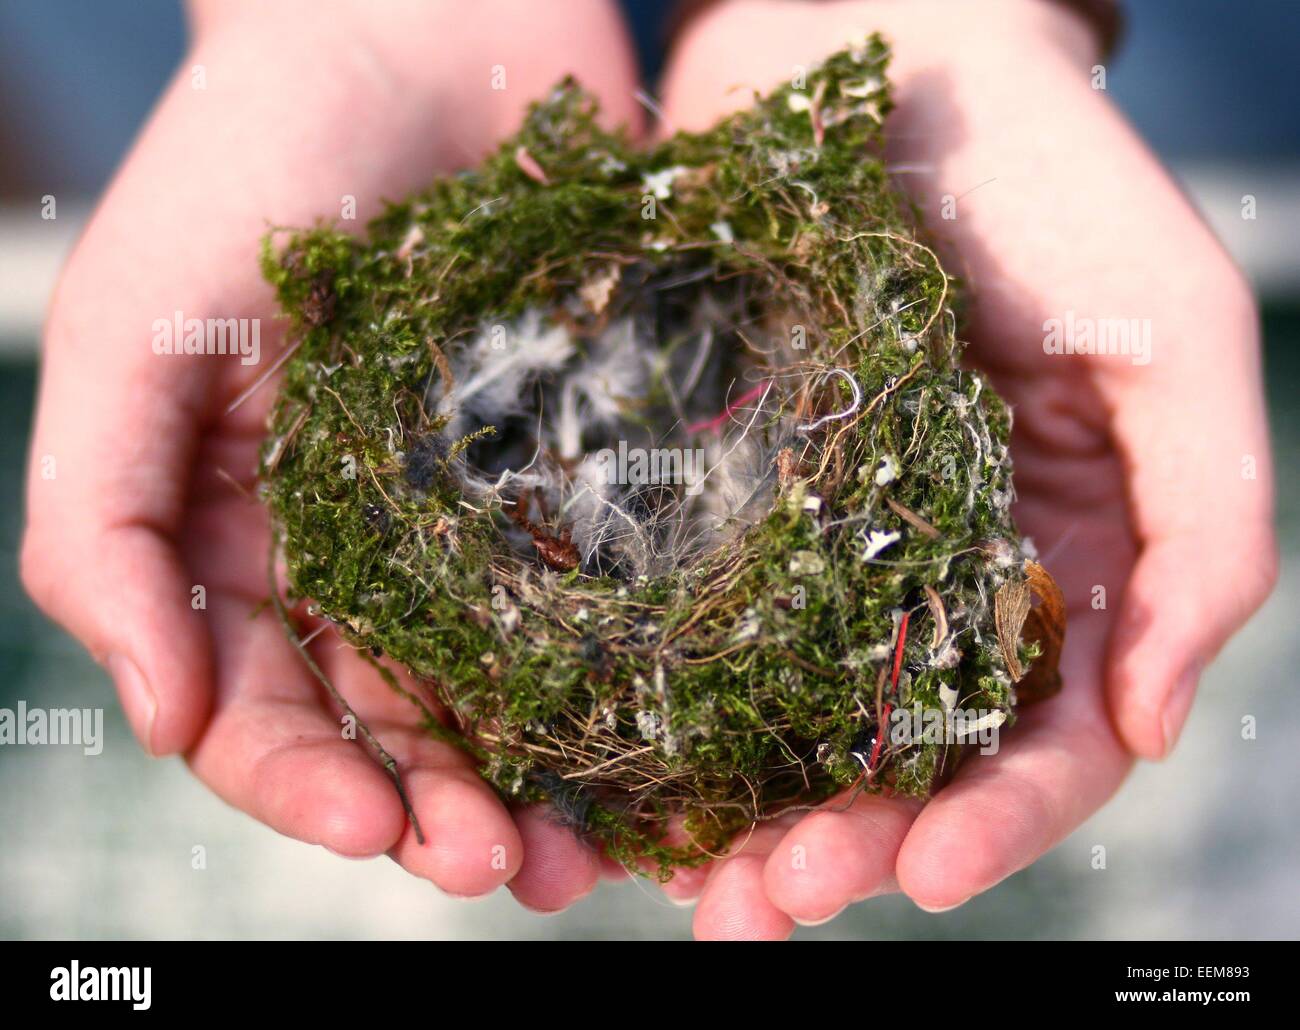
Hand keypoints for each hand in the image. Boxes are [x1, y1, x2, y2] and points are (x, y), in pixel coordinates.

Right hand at [22, 0, 641, 911]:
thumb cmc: (253, 161)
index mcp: (244, 535)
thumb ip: (98, 518)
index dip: (305, 788)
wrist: (419, 25)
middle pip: (391, 724)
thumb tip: (153, 714)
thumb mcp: (132, 332)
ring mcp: (476, 514)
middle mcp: (361, 546)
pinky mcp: (580, 467)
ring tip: (585, 856)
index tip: (376, 833)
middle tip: (504, 870)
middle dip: (434, 810)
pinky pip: (602, 593)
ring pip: (501, 686)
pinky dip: (620, 679)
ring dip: (533, 782)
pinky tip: (654, 742)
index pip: (260, 707)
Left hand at [658, 0, 1276, 936]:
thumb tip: (1157, 717)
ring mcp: (814, 538)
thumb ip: (1205, 529)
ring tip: (682, 885)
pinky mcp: (712, 490)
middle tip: (762, 908)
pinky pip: (683, 617)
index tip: (917, 877)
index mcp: (1052, 559)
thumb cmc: (1053, 180)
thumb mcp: (1174, 341)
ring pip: (779, 716)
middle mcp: (929, 573)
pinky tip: (606, 768)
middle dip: (840, 844)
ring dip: (739, 812)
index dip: (995, 823)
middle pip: (896, 755)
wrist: (880, 47)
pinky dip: (657, 703)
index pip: (1040, 736)